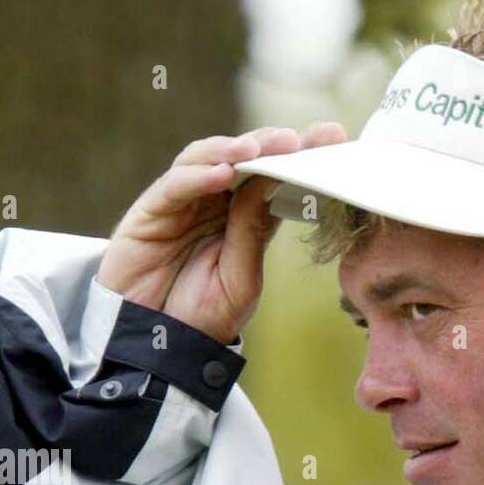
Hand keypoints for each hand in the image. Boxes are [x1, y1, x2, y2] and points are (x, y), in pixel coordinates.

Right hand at [96, 124, 347, 344]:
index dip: (300, 157)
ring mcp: (182, 204)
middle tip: (298, 138)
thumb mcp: (240, 280)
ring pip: (207, 160)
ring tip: (257, 149)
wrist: (158, 346)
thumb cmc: (201, 317)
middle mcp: (214, 204)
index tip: (333, 138)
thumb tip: (268, 183)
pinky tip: (222, 174)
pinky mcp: (150, 213)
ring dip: (232, 149)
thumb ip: (252, 232)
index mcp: (244, 221)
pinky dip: (198, 176)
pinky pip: (174, 186)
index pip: (275, 180)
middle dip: (271, 144)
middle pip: (243, 160)